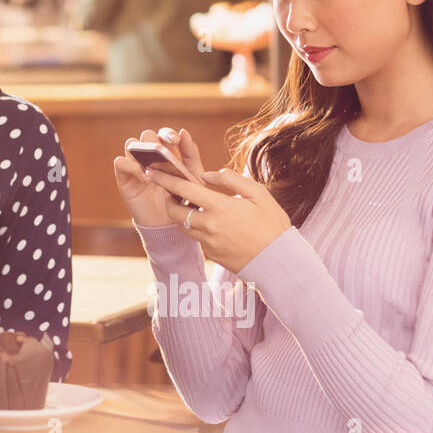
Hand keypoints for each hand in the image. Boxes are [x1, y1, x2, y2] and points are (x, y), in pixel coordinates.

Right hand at [113, 127, 207, 227]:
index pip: (164, 135)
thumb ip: (190, 155)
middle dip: (155, 139)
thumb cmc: (180, 199)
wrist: (166, 224)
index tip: (177, 140)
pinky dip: (132, 167)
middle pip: (147, 135)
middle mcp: (148, 156)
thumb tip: (184, 132)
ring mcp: (135, 165)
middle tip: (166, 148)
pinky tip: (146, 178)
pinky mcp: (124, 177)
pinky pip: (121, 162)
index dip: (168, 134)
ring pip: (131, 144)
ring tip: (154, 163)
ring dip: (142, 149)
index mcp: (166, 154)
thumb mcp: (192, 177)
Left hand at [144, 165, 291, 272]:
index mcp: (220, 207)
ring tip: (190, 204)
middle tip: (172, 191)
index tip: (152, 171)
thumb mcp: (258, 194)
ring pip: (182, 225)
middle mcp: (209, 225)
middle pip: (174, 211)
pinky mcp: (211, 254)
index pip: (183, 188)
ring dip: (181, 214)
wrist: (280, 261)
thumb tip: (208, 174)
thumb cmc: (272, 224)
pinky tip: (207, 221)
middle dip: (168, 199)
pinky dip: (195, 227)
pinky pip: (196, 237)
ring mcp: (208, 242)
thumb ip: (232, 179)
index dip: (165, 178)